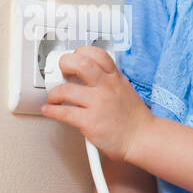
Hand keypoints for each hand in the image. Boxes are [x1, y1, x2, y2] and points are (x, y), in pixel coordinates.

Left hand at [41, 46, 151, 162]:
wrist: (143, 139)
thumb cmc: (134, 119)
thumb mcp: (125, 91)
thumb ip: (107, 82)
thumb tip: (85, 78)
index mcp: (115, 79)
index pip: (97, 54)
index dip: (81, 53)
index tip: (73, 59)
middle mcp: (107, 88)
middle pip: (81, 64)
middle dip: (64, 63)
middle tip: (60, 71)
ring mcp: (98, 104)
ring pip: (66, 89)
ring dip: (54, 93)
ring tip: (54, 97)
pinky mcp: (90, 122)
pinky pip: (63, 113)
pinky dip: (51, 111)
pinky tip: (50, 111)